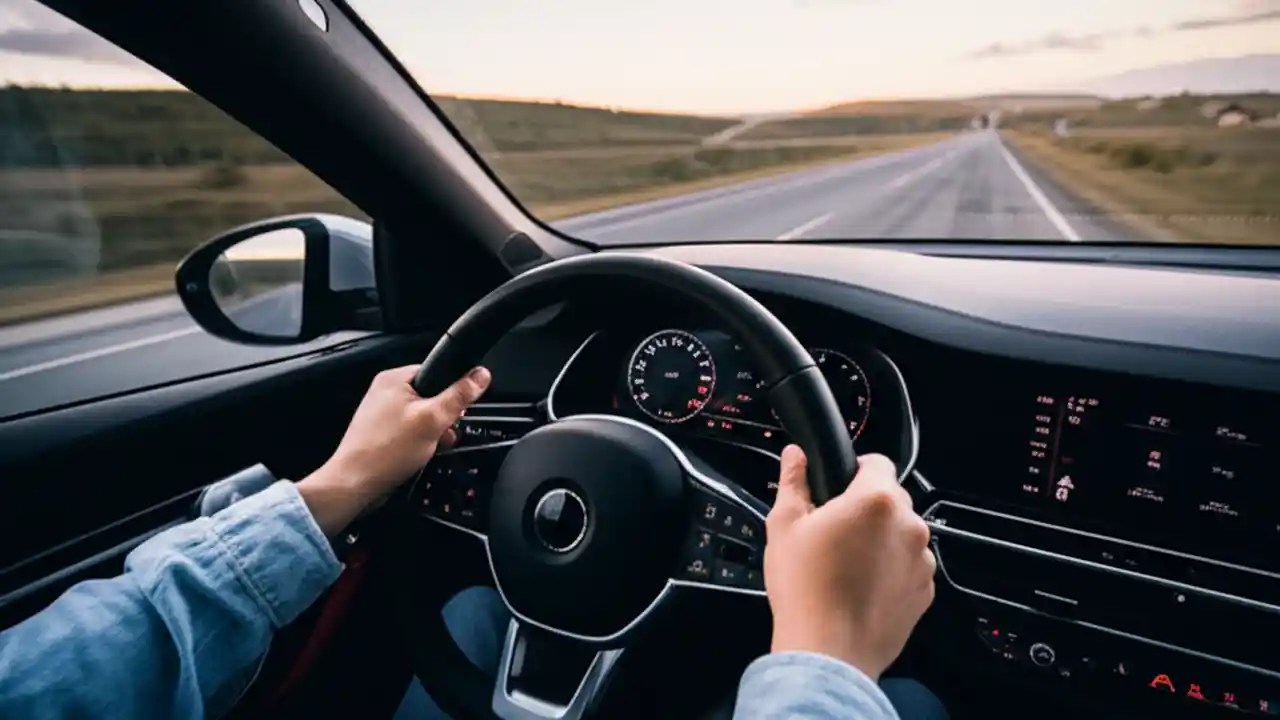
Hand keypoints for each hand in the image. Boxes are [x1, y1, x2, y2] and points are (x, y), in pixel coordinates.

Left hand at [298, 365, 490, 534]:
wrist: (355, 484)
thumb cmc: (387, 451)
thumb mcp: (433, 420)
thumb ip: (459, 396)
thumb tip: (481, 375)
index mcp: (395, 378)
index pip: (437, 371)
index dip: (453, 390)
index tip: (458, 409)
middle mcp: (385, 391)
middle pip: (431, 395)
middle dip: (443, 417)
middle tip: (442, 431)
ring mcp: (382, 413)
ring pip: (422, 416)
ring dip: (433, 432)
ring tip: (430, 446)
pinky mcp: (381, 432)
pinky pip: (410, 430)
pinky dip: (420, 441)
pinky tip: (419, 454)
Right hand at [763, 445, 934, 679]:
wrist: (829, 652)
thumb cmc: (805, 589)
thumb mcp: (785, 525)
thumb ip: (794, 481)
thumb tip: (796, 456)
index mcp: (876, 500)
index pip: (876, 461)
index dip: (854, 469)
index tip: (838, 487)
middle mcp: (909, 525)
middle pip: (891, 498)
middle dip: (865, 507)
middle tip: (833, 530)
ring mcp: (921, 559)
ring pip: (901, 532)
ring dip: (880, 539)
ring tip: (846, 564)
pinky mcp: (925, 590)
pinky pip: (908, 565)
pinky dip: (890, 569)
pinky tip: (861, 585)